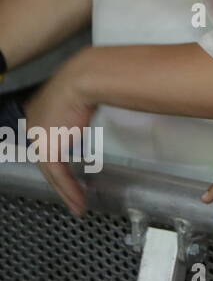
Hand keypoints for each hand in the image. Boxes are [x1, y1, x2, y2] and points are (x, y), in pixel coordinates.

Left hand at [25, 53, 95, 216]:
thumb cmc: (92, 78)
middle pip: (47, 159)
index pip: (49, 139)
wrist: (85, 77)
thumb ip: (89, 102)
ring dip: (66, 189)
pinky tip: (78, 200)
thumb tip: (108, 99)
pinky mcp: (48, 148)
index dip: (59, 155)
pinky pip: (58, 175)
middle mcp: (35, 123)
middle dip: (61, 178)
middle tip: (74, 194)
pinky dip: (69, 189)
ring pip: (51, 171)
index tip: (70, 167)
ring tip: (78, 203)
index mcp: (42, 108)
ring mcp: (39, 136)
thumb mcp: (87, 91)